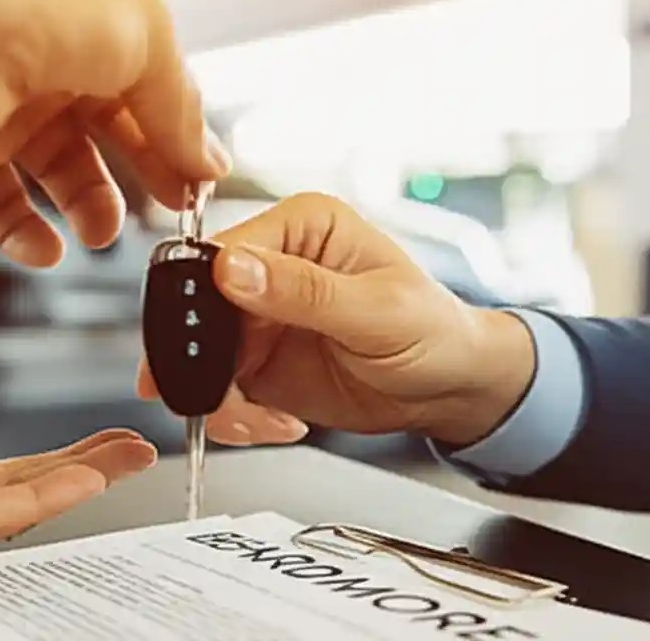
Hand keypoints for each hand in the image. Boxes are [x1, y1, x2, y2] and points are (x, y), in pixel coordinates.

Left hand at [0, 0, 226, 266]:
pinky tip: (48, 249)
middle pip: (111, 130)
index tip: (201, 179)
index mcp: (100, 11)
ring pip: (58, 173)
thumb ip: (180, 110)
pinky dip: (23, 236)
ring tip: (103, 232)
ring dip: (89, 208)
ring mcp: (4, 102)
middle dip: (146, 173)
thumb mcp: (148, 40)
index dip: (179, 132)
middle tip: (171, 210)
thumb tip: (208, 162)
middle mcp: (50, 54)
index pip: (151, 82)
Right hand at [136, 193, 536, 446]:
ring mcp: (260, 316)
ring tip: (262, 419)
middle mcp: (273, 265)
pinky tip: (276, 423)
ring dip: (221, 397)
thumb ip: (303, 290)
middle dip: (203, 359)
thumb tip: (233, 268)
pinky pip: (219, 389)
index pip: (225, 250)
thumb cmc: (434, 331)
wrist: (451, 388)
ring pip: (200, 355)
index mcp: (302, 226)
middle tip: (222, 395)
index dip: (203, 298)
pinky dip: (235, 416)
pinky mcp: (257, 361)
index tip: (208, 343)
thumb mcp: (375, 311)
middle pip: (198, 306)